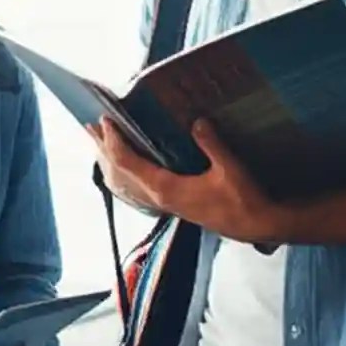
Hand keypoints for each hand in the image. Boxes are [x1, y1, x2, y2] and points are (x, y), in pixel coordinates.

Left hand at [87, 116, 284, 242]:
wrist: (255, 225)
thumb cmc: (244, 199)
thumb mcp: (230, 169)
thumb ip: (212, 144)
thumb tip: (197, 121)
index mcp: (167, 188)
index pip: (129, 163)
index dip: (115, 142)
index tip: (105, 121)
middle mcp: (159, 197)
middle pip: (119, 173)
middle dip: (103, 149)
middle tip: (90, 127)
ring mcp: (164, 202)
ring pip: (125, 182)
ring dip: (110, 161)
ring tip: (99, 143)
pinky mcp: (171, 202)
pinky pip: (136, 187)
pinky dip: (123, 173)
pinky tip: (122, 167)